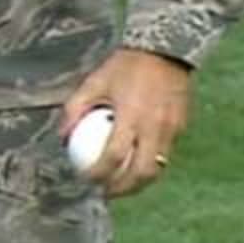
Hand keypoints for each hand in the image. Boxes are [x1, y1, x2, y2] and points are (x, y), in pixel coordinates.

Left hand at [60, 49, 192, 197]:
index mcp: (130, 115)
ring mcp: (171, 129)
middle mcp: (154, 127)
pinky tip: (136, 164)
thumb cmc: (124, 66)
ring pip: (157, 168)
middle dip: (123, 189)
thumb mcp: (94, 82)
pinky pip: (166, 154)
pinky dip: (151, 164)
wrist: (165, 50)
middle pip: (140, 172)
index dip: (99, 173)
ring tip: (122, 185)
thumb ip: (75, 108)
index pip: (113, 156)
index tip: (86, 180)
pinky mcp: (181, 127)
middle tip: (106, 193)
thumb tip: (62, 136)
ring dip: (139, 182)